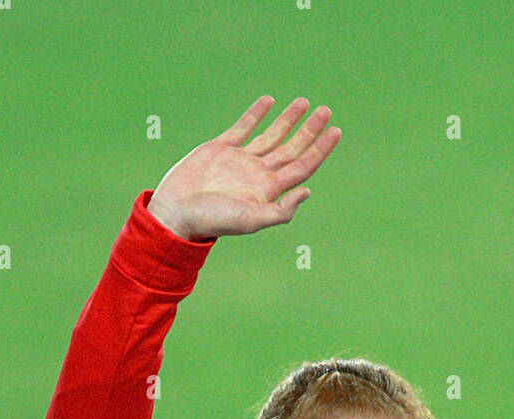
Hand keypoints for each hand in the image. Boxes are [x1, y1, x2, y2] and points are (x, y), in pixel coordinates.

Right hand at [147, 95, 340, 240]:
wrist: (178, 212)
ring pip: (271, 135)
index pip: (302, 166)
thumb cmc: (214, 221)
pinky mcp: (220, 148)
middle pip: (292, 148)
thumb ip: (280, 211)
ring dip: (288, 119)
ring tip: (305, 102)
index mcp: (269, 189)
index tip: (335, 131)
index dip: (320, 149)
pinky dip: (256, 114)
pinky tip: (269, 101)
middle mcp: (258, 173)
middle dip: (309, 130)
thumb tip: (307, 191)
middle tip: (326, 111)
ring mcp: (240, 159)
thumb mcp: (250, 220)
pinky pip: (243, 127)